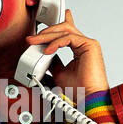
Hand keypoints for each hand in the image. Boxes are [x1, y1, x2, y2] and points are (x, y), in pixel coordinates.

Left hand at [26, 8, 122, 123]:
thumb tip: (43, 54)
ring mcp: (89, 44)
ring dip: (47, 36)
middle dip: (46, 31)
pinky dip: (55, 43)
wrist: (88, 99)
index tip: (44, 24)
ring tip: (34, 42)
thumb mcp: (59, 73)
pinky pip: (68, 38)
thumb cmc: (78, 90)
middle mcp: (86, 44)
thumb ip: (54, 62)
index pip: (68, 31)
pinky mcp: (90, 45)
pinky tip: (47, 51)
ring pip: (65, 31)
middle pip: (64, 29)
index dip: (59, 24)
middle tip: (32, 38)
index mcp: (80, 49)